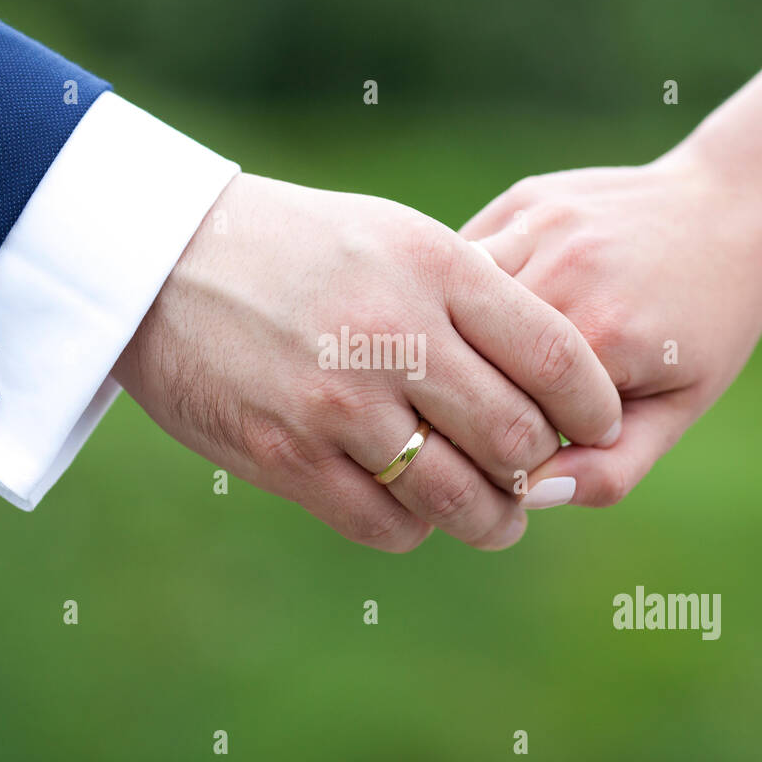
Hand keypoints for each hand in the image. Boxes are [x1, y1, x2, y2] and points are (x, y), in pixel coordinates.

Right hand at [115, 172, 620, 550]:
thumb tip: (545, 374)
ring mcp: (340, 402)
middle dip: (542, 468)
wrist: (162, 260)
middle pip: (517, 437)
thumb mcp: (395, 237)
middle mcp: (396, 336)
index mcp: (435, 269)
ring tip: (497, 514)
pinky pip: (387, 522)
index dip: (595, 405)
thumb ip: (472, 296)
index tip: (599, 422)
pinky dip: (415, 525)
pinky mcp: (290, 456)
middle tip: (539, 474)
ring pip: (459, 496)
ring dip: (491, 517)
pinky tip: (414, 507)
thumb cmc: (296, 246)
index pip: (558, 356)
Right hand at [460, 150, 761, 507]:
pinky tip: (483, 311)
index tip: (515, 451)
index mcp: (602, 336)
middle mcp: (563, 271)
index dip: (503, 444)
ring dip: (456, 340)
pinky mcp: (520, 199)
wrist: (731, 211)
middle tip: (489, 412)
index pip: (508, 417)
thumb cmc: (706, 327)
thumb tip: (530, 495)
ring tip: (480, 363)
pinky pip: (464, 261)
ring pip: (451, 304)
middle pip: (470, 359)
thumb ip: (611, 468)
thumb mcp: (678, 410)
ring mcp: (537, 224)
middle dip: (472, 393)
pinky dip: (460, 295)